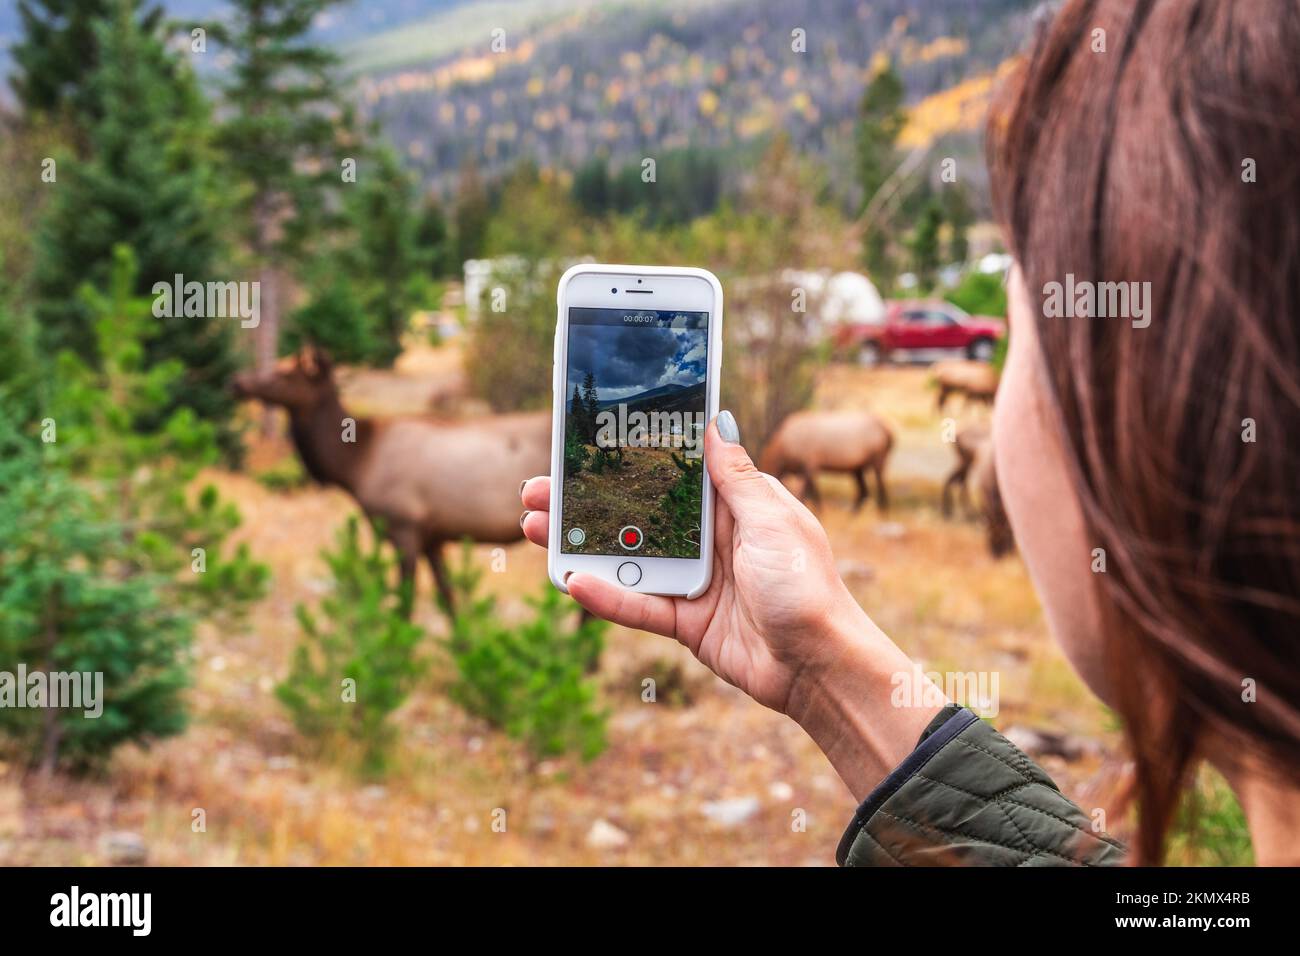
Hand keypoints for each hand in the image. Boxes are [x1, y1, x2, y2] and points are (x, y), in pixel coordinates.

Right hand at [520, 413, 944, 798]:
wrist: (821, 666)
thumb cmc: (808, 586)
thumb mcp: (771, 520)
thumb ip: (736, 477)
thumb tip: (717, 420)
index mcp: (735, 506)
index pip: (671, 473)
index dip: (628, 459)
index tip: (585, 444)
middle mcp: (711, 539)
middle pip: (637, 513)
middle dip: (586, 502)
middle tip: (536, 490)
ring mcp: (696, 580)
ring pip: (627, 556)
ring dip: (580, 544)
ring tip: (532, 529)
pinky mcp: (686, 622)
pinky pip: (638, 604)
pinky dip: (606, 595)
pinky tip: (571, 581)